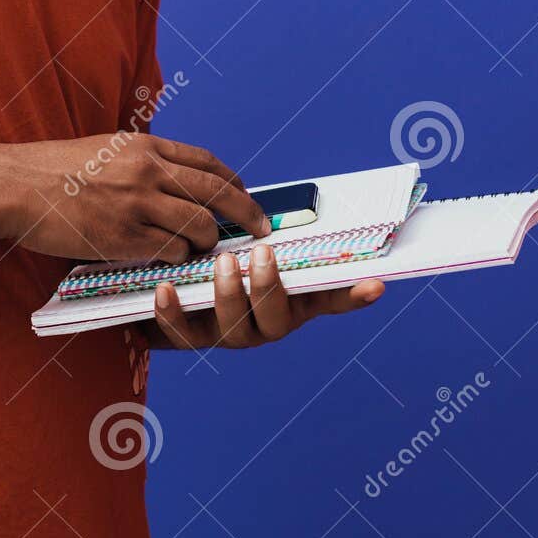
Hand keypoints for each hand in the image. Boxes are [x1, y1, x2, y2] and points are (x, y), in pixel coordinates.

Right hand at [0, 133, 271, 262]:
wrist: (15, 186)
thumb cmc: (54, 169)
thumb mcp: (106, 148)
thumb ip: (143, 160)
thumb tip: (177, 178)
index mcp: (145, 147)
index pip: (208, 163)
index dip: (235, 183)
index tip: (247, 197)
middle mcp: (148, 171)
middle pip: (217, 193)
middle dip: (246, 214)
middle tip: (260, 229)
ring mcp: (137, 205)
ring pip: (199, 226)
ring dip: (207, 242)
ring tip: (202, 249)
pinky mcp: (122, 237)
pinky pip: (170, 252)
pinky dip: (178, 258)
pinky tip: (172, 259)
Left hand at [150, 242, 383, 349]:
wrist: (160, 292)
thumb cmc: (216, 258)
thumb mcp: (245, 242)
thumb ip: (266, 231)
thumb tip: (298, 198)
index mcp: (286, 300)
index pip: (327, 300)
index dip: (351, 296)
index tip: (376, 283)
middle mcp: (261, 323)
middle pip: (276, 318)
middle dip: (270, 287)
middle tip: (262, 254)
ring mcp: (226, 334)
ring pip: (234, 327)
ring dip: (229, 293)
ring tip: (221, 260)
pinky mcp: (188, 339)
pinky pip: (182, 333)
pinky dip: (174, 312)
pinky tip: (166, 288)